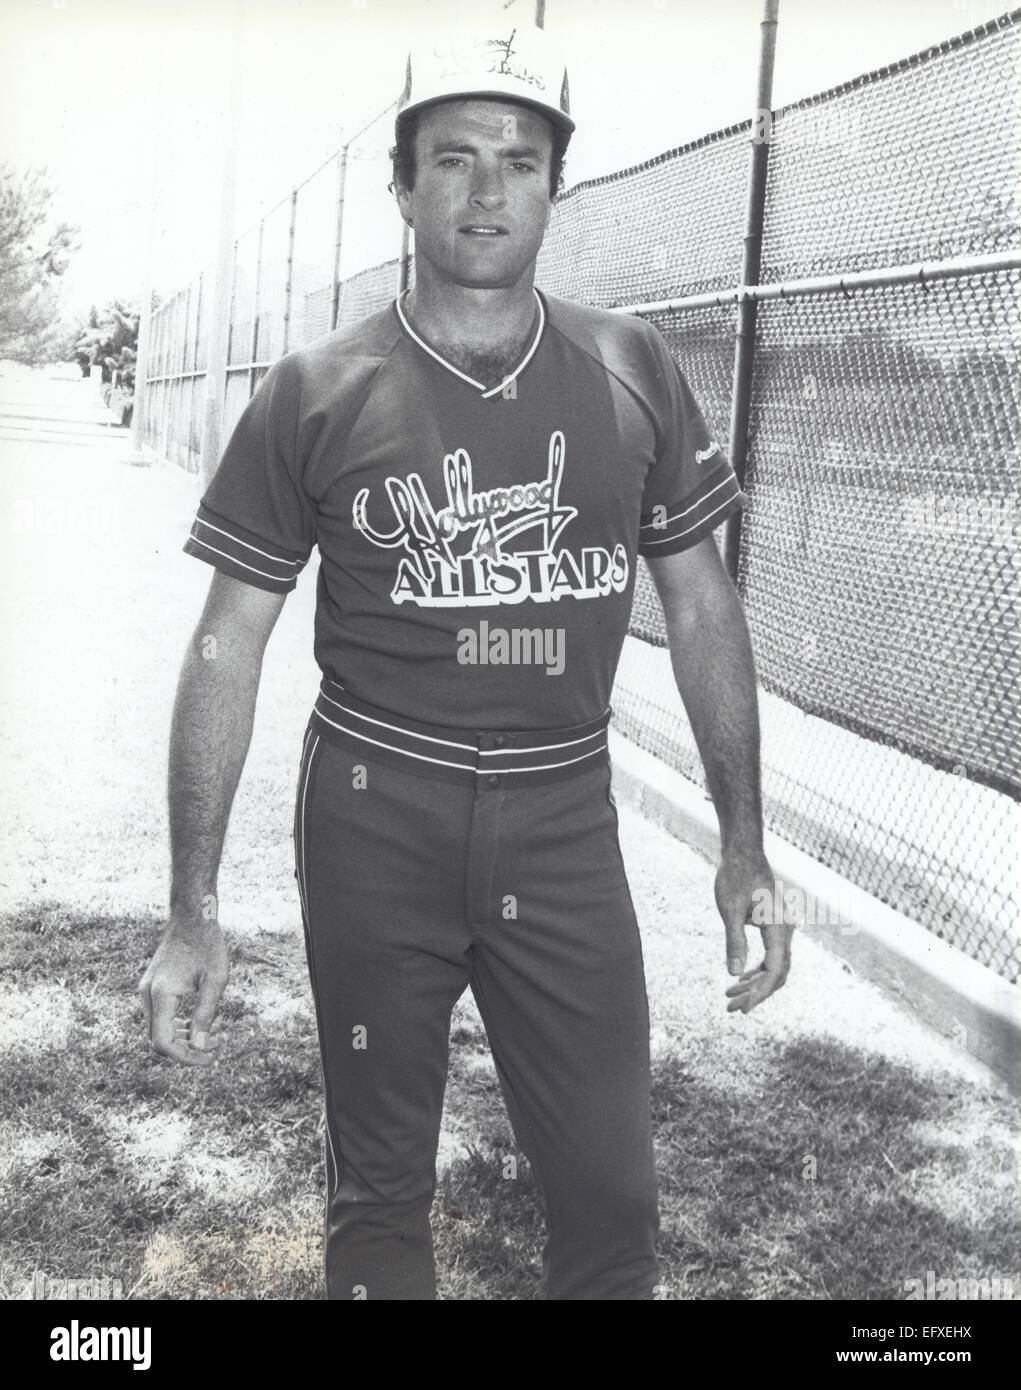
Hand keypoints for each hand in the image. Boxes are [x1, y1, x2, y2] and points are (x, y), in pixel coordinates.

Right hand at [138, 914, 228, 1064]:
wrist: (192, 918)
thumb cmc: (208, 945)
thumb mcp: (215, 981)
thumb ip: (206, 1015)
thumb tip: (200, 1047)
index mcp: (162, 994)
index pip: (163, 1043)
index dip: (185, 1057)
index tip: (209, 1058)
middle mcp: (148, 995)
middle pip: (157, 1040)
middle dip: (185, 1050)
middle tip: (215, 1047)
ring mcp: (146, 990)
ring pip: (157, 1030)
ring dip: (181, 1039)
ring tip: (212, 1037)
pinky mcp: (151, 987)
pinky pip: (158, 1017)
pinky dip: (175, 1026)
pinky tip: (196, 1023)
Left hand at [714, 849, 793, 1014]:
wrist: (743, 853)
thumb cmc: (735, 876)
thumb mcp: (730, 909)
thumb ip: (734, 941)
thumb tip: (733, 973)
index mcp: (779, 926)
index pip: (775, 969)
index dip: (760, 992)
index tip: (743, 1007)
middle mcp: (786, 930)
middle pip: (777, 973)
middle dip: (756, 993)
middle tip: (731, 1009)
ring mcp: (782, 929)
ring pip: (774, 967)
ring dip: (755, 984)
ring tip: (730, 999)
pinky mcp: (774, 927)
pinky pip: (771, 956)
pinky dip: (757, 971)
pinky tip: (740, 980)